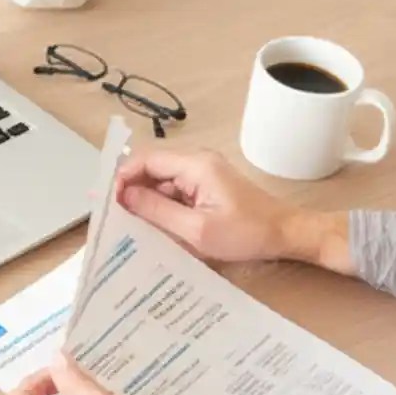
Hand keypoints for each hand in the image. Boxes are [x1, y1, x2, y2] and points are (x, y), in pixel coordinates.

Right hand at [115, 149, 353, 274]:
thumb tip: (125, 197)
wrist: (287, 234)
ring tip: (128, 223)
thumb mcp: (196, 229)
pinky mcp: (206, 185)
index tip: (108, 201)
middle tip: (111, 214)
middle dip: (128, 188)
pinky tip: (152, 223)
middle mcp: (197, 161)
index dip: (122, 178)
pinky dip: (159, 203)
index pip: (145, 160)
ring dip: (143, 198)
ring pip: (160, 179)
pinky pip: (173, 189)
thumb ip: (157, 211)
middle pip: (150, 167)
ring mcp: (202, 172)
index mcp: (195, 165)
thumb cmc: (248, 234)